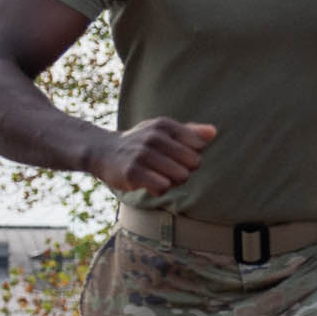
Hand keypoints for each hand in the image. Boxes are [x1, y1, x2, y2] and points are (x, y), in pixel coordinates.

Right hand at [89, 117, 215, 194]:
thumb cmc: (141, 142)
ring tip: (157, 175)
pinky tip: (148, 183)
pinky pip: (163, 188)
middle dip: (185, 170)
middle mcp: (154, 137)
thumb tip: (214, 132)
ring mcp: (142, 154)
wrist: (102, 151)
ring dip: (172, 181)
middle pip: (194, 163)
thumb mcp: (163, 131)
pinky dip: (159, 190)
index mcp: (165, 125)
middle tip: (166, 168)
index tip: (176, 155)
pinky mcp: (132, 172)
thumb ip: (190, 132)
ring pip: (181, 177)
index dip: (191, 155)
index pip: (199, 146)